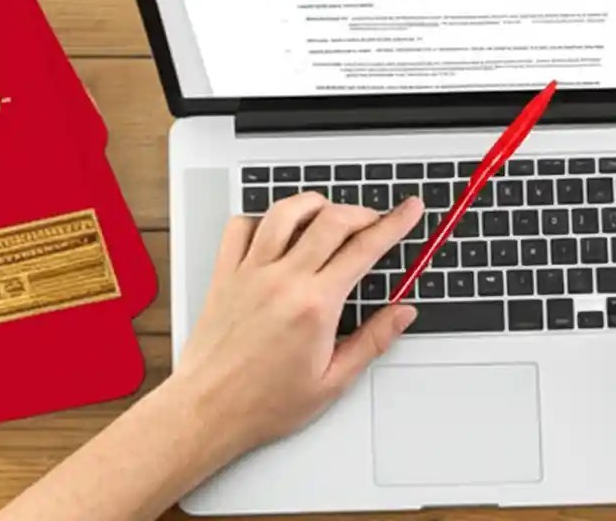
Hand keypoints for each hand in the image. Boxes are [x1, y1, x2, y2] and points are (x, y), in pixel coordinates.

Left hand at [170, 193, 422, 453]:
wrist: (207, 411)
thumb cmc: (263, 404)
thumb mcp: (333, 382)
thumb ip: (373, 341)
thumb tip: (402, 314)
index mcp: (315, 306)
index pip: (365, 248)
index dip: (394, 224)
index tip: (408, 210)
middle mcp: (283, 280)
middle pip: (331, 220)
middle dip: (362, 212)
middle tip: (376, 219)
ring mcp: (250, 273)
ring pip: (286, 212)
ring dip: (314, 204)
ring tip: (329, 213)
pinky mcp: (224, 275)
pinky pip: (240, 228)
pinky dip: (261, 219)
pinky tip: (274, 230)